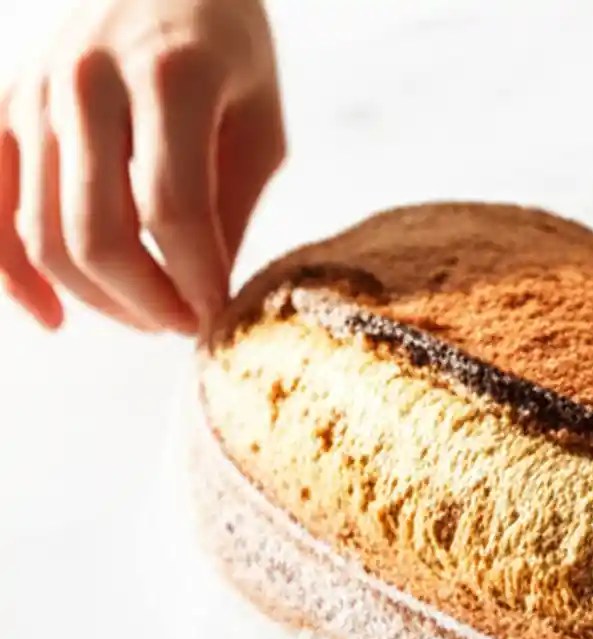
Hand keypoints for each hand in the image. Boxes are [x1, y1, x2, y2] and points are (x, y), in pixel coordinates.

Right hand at [0, 0, 284, 332]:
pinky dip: (11, 273)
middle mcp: (88, 80)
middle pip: (96, 231)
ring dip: (97, 296)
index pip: (172, 209)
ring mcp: (35, 93)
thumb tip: (205, 295)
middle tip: (185, 325)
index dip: (195, 280)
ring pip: (42, 232)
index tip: (220, 316)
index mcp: (170, 75)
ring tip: (148, 316)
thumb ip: (231, 204)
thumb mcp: (258, 119)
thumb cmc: (227, 50)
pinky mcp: (5, 107)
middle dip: (145, 300)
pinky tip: (52, 316)